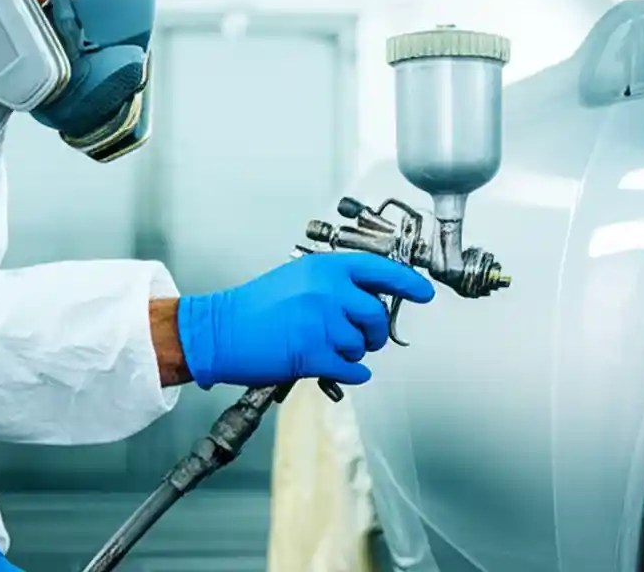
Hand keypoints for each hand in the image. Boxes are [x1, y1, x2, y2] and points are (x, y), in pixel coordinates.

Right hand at [177, 253, 434, 387]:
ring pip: (361, 345)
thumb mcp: (297, 279)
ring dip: (353, 353)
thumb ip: (334, 284)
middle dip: (375, 332)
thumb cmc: (255, 307)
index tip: (424, 293)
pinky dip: (350, 373)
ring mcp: (320, 323)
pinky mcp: (311, 353)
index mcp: (325, 269)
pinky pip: (350, 369)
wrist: (219, 330)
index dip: (408, 282)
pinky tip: (340, 369)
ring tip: (330, 350)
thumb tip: (371, 298)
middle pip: (376, 315)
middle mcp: (327, 291)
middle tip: (365, 338)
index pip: (380, 270)